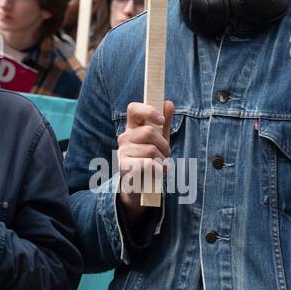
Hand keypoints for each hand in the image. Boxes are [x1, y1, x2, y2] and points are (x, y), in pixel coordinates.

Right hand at [117, 100, 172, 217]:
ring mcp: (122, 151)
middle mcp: (125, 136)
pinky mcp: (124, 166)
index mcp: (132, 127)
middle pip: (149, 132)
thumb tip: (168, 103)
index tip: (161, 120)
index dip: (148, 111)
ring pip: (151, 150)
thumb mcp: (160, 140)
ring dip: (162, 161)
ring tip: (159, 167)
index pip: (134, 109)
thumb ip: (163, 122)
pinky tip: (155, 174)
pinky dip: (157, 170)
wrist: (141, 186)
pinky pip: (147, 164)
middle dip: (164, 145)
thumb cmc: (151, 160)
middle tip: (165, 155)